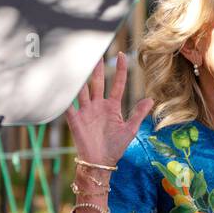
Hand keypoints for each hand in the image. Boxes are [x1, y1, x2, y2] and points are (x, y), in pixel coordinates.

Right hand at [65, 53, 153, 170]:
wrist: (100, 162)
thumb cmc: (115, 148)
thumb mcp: (130, 130)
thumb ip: (138, 114)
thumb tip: (151, 99)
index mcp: (112, 106)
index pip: (117, 84)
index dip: (120, 70)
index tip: (122, 55)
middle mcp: (98, 105)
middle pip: (97, 81)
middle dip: (97, 67)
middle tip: (96, 50)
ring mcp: (86, 110)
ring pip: (82, 89)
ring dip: (80, 76)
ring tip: (78, 61)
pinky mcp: (75, 119)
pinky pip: (68, 104)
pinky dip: (64, 95)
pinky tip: (62, 83)